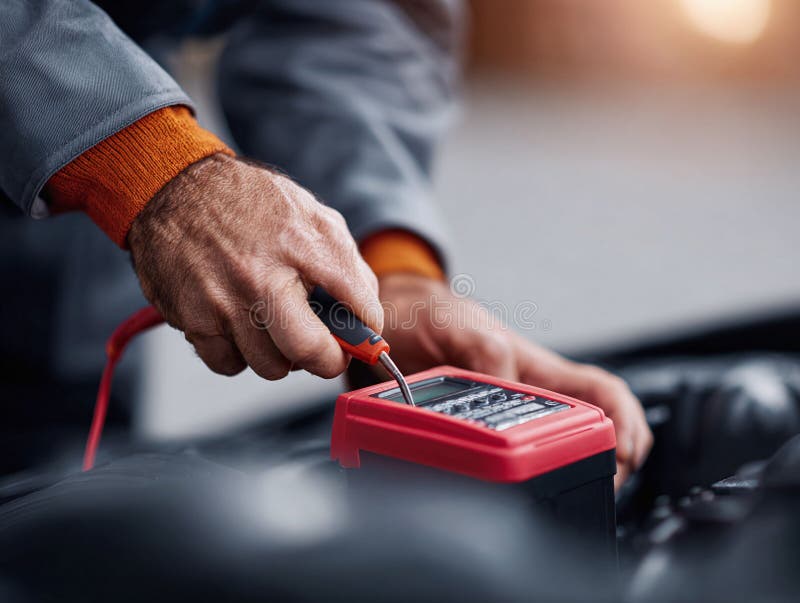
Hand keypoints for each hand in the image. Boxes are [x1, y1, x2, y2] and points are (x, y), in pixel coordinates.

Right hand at [128, 154, 380, 379]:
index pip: (357, 307)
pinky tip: (240, 326)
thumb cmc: (250, 205)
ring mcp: (225, 300)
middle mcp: (263, 275)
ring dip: (279, 355)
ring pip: (270, 366)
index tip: (361, 339)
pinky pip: (229, 364)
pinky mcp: (194, 318)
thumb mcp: (312, 216)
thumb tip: (366, 316)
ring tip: (273, 325)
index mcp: (304, 244)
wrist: (177, 188)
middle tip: (324, 350)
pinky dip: (239, 354)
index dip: (366, 334)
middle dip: (325, 360)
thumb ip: (345, 264)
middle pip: (307, 350)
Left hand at [378, 273, 651, 487]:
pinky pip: (509, 460)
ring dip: (574, 470)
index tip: (625, 452)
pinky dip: (524, 476)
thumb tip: (509, 383)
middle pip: (592, 426)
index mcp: (533, 367)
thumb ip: (483, 349)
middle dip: (612, 460)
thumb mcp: (453, 325)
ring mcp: (504, 415)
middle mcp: (527, 394)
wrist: (391, 323)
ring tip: (574, 495)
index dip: (624, 420)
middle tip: (605, 487)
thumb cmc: (427, 316)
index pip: (598, 391)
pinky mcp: (476, 432)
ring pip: (554, 447)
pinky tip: (520, 493)